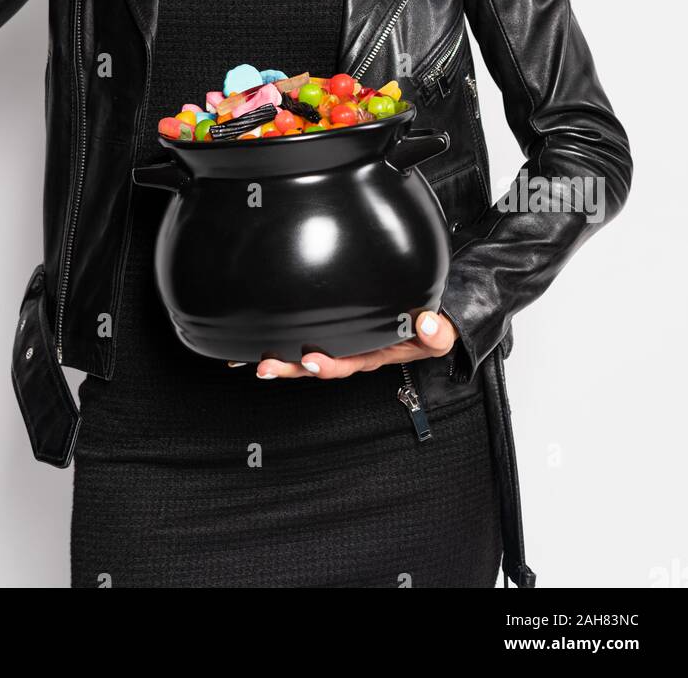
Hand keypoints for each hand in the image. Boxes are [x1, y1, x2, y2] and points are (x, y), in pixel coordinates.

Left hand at [226, 311, 457, 378]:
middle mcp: (350, 353)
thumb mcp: (439, 335)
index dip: (328, 365)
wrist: (425, 320)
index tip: (311, 360)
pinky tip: (254, 340)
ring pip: (303, 353)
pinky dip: (280, 339)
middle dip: (289, 367)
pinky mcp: (330, 331)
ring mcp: (339, 344)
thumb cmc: (427, 329)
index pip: (347, 363)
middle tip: (264, 365)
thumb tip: (427, 323)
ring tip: (247, 359)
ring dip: (277, 357)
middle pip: (315, 364)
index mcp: (372, 356)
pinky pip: (303, 337)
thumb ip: (436, 334)